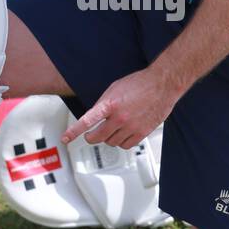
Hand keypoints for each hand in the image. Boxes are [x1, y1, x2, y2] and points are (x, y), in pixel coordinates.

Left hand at [61, 68, 179, 149]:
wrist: (162, 84)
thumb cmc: (140, 83)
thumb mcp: (115, 88)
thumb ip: (104, 103)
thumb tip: (96, 117)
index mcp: (110, 104)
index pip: (87, 121)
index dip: (74, 132)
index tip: (66, 138)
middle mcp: (119, 117)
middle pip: (98, 137)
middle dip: (91, 137)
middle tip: (90, 136)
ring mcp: (131, 126)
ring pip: (111, 142)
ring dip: (108, 138)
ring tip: (112, 129)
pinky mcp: (142, 132)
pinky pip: (126, 145)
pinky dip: (122, 142)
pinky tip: (123, 134)